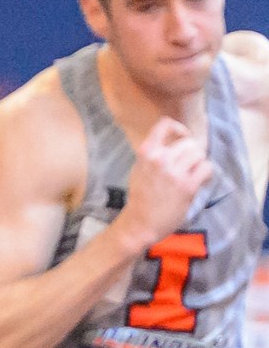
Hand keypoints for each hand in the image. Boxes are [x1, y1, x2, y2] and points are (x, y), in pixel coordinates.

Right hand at [119, 117, 211, 245]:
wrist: (140, 223)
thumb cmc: (141, 196)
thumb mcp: (140, 168)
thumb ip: (156, 153)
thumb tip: (177, 141)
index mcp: (146, 152)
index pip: (165, 124)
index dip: (179, 129)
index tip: (181, 138)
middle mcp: (160, 159)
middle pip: (189, 142)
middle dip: (192, 153)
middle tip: (188, 166)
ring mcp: (174, 173)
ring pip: (199, 154)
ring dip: (199, 164)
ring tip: (192, 174)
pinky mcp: (187, 186)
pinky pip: (207, 168)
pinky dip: (206, 174)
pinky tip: (198, 182)